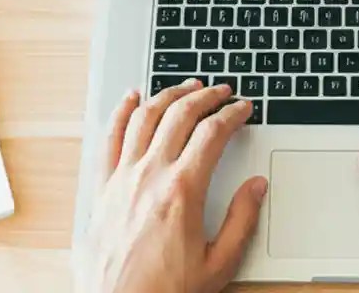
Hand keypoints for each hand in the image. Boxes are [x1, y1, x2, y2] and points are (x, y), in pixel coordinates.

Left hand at [77, 80, 266, 292]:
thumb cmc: (164, 291)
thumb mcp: (219, 263)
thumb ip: (241, 220)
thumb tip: (256, 186)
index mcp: (182, 190)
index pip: (212, 133)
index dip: (233, 114)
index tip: (243, 108)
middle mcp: (150, 175)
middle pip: (180, 115)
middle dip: (205, 95)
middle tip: (221, 91)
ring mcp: (122, 178)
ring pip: (144, 117)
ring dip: (168, 94)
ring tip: (186, 87)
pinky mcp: (102, 187)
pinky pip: (109, 137)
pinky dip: (121, 112)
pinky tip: (131, 98)